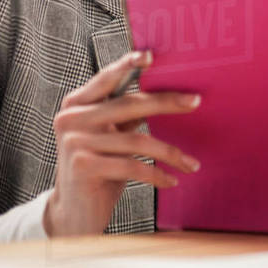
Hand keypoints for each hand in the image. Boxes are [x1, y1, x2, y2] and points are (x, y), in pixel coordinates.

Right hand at [44, 50, 201, 237]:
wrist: (73, 212)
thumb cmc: (99, 170)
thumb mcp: (109, 137)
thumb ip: (124, 115)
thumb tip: (168, 95)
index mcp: (75, 105)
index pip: (105, 79)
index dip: (127, 65)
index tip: (151, 55)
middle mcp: (70, 119)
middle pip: (129, 104)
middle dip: (166, 102)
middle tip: (196, 101)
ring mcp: (75, 142)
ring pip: (136, 140)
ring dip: (170, 153)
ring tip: (192, 164)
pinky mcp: (83, 166)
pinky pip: (132, 166)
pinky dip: (157, 175)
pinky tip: (172, 181)